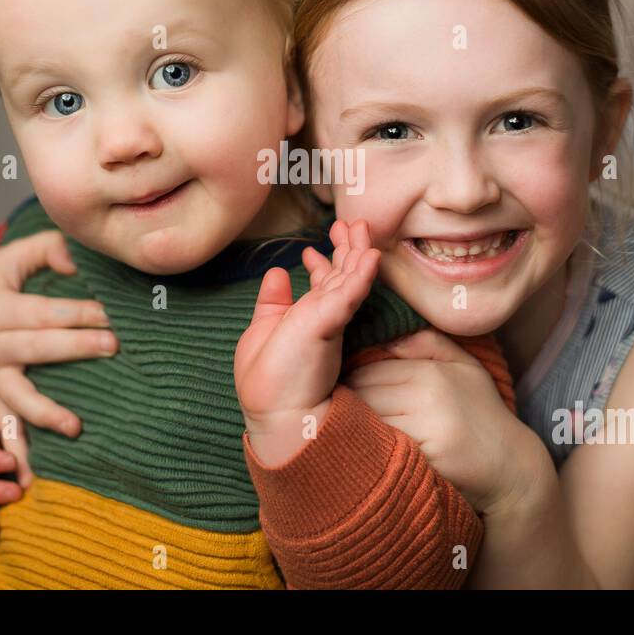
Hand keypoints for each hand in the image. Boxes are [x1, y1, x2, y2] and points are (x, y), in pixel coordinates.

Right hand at [0, 230, 118, 477]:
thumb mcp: (15, 253)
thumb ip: (50, 249)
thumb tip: (80, 261)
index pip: (47, 312)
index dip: (80, 311)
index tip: (114, 312)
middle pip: (41, 348)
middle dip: (78, 347)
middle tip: (115, 345)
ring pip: (19, 397)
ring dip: (47, 413)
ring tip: (76, 426)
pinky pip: (3, 426)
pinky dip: (15, 453)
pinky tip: (28, 480)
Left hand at [234, 219, 380, 464]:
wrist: (276, 412)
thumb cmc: (268, 380)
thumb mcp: (262, 330)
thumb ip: (272, 302)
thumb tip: (278, 272)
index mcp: (308, 317)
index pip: (323, 284)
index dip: (324, 262)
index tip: (318, 246)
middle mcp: (324, 316)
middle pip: (343, 274)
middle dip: (348, 248)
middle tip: (352, 223)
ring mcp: (330, 318)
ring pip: (352, 277)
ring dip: (359, 251)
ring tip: (362, 226)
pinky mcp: (330, 321)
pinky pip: (350, 292)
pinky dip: (362, 273)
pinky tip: (370, 256)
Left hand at [345, 329, 533, 514]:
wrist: (511, 468)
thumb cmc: (483, 413)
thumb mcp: (465, 368)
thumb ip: (429, 344)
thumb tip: (387, 337)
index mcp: (432, 372)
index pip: (368, 370)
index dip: (351, 380)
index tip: (344, 389)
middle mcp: (428, 396)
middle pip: (362, 394)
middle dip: (348, 402)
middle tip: (339, 410)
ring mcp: (426, 429)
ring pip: (367, 420)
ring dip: (354, 426)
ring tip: (350, 429)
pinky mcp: (424, 458)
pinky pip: (382, 447)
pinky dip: (372, 447)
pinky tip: (372, 450)